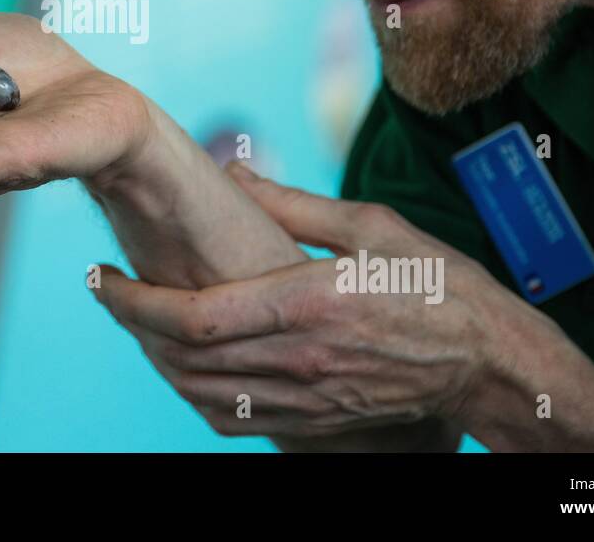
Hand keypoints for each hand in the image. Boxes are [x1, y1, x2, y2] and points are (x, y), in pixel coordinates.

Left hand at [91, 162, 496, 446]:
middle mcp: (300, 360)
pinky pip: (232, 420)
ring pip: (200, 394)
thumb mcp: (373, 225)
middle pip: (185, 358)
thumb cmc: (439, 284)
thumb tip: (233, 171)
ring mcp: (306, 399)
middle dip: (132, 326)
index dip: (135, 302)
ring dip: (155, 361)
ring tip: (138, 321)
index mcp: (308, 304)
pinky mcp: (315, 422)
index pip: (195, 317)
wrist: (489, 363)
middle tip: (108, 292)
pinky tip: (184, 365)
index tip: (103, 277)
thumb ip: (293, 204)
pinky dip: (192, 394)